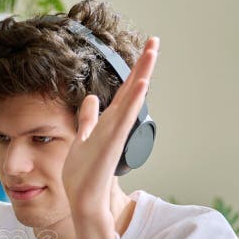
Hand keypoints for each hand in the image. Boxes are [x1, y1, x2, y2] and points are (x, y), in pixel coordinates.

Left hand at [62, 37, 159, 219]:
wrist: (84, 197)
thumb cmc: (84, 172)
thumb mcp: (83, 136)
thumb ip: (89, 118)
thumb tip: (92, 98)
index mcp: (109, 121)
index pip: (125, 90)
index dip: (134, 70)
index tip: (145, 49)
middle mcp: (115, 124)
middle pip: (132, 89)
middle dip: (143, 65)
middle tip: (155, 41)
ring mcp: (115, 133)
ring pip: (131, 98)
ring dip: (142, 75)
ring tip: (152, 53)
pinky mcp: (111, 143)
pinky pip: (123, 118)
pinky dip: (133, 101)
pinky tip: (140, 85)